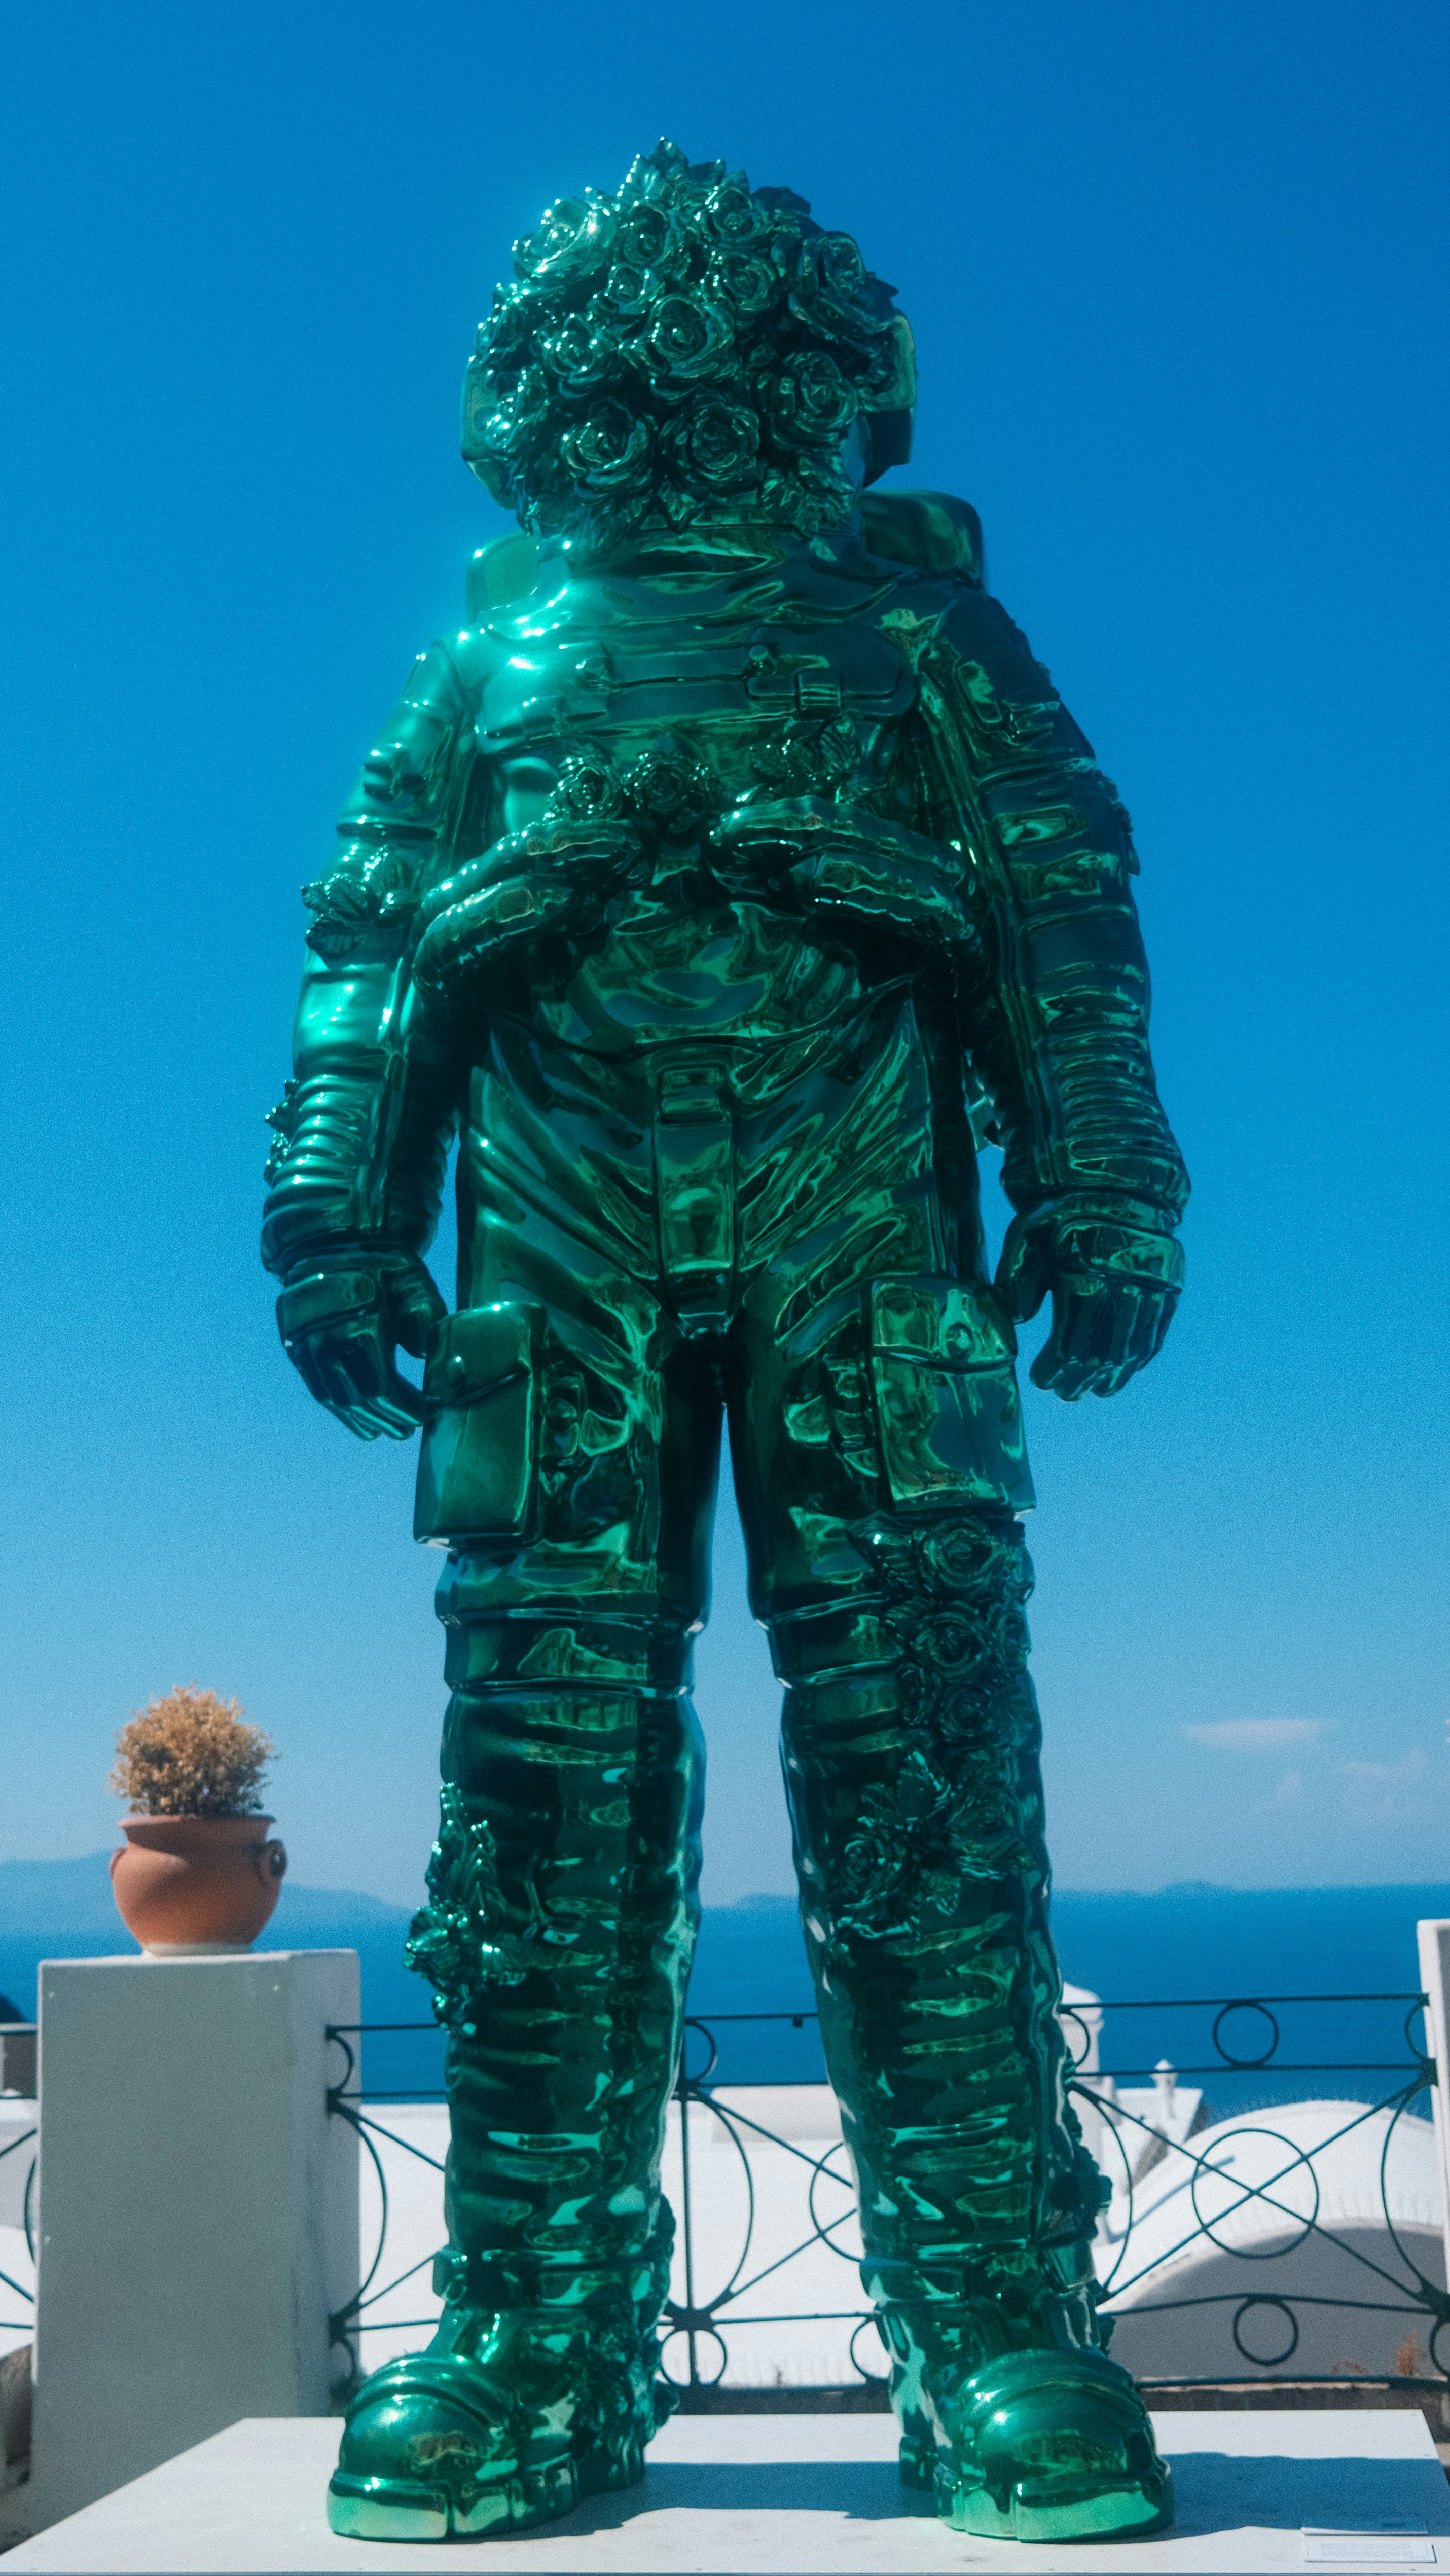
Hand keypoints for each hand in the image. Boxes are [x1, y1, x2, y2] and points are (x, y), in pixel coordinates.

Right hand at [276, 1246, 447, 1439]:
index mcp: (359, 1323)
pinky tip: (357, 1419)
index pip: (382, 1386)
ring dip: (360, 1420)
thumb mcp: (411, 1278)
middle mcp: (325, 1338)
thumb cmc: (380, 1263)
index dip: (404, 1407)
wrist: (329, 1240)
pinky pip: (316, 1386)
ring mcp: (304, 1344)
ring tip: (383, 1432)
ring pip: (333, 1397)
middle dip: (385, 1418)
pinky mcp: (293, 1347)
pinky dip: (337, 1407)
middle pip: (358, 1397)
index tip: (425, 1414)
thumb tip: (421, 1355)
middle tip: (407, 1431)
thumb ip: (423, 1312)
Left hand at [995, 1198, 1183, 1400]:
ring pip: (1133, 1348)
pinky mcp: (1171, 1286)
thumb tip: (1019, 1321)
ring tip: (1094, 1391)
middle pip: (1103, 1351)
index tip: (1041, 1380)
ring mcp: (1153, 1284)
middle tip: (1064, 1393)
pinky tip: (1124, 1372)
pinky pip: (1157, 1334)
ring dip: (1113, 1377)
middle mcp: (1125, 1280)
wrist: (1118, 1180)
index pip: (1072, 1340)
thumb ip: (1018, 1275)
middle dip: (1081, 1379)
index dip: (1055, 1368)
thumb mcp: (1029, 1232)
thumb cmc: (1062, 1210)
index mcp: (1086, 1269)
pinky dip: (1140, 1357)